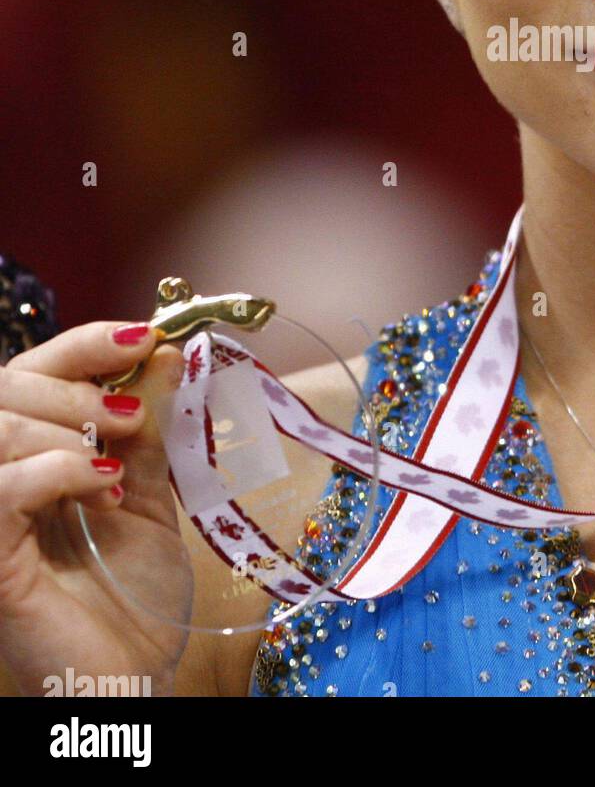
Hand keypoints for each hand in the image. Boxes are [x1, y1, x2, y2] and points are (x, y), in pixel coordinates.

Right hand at [0, 320, 192, 695]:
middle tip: (133, 414)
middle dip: (78, 384)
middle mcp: (2, 476)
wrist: (138, 673)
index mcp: (36, 452)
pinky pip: (0, 488)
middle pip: (6, 385)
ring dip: (67, 428)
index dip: (83, 343)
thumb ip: (151, 425)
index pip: (33, 371)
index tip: (146, 334)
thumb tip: (164, 351)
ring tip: (119, 462)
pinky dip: (58, 469)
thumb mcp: (153, 491)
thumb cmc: (136, 590)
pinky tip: (104, 487)